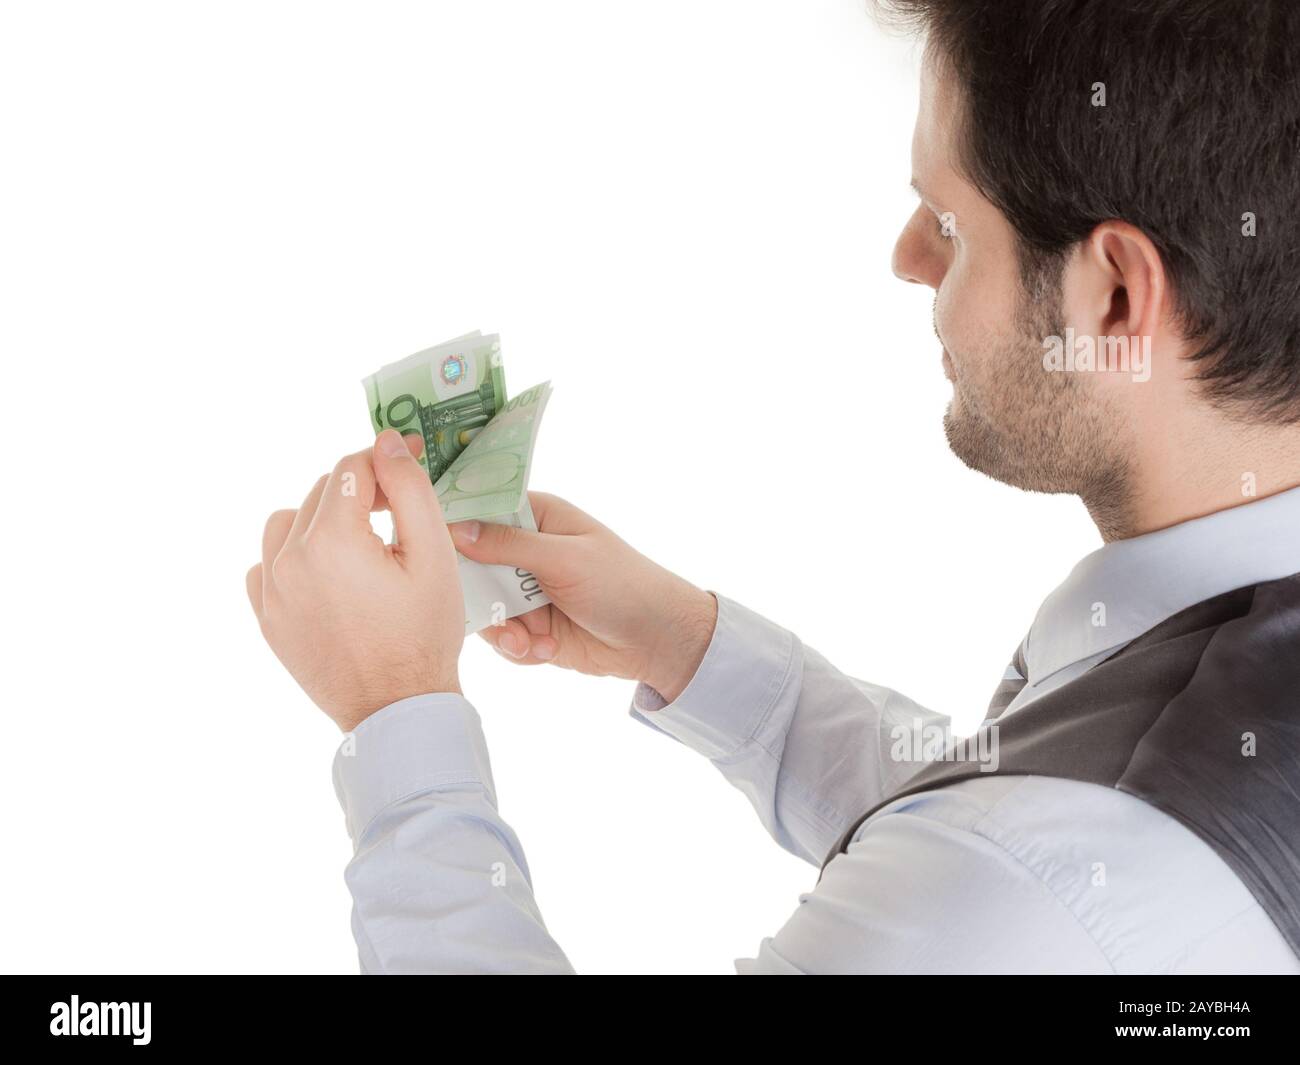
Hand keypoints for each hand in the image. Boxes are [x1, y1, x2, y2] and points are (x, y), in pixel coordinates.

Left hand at [246, 430, 465, 731]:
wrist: (398, 709)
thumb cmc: (424, 634)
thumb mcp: (433, 555)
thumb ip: (409, 489)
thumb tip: (386, 442)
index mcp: (332, 539)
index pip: (352, 469)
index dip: (386, 461)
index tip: (411, 465)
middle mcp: (289, 559)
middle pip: (322, 492)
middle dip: (361, 493)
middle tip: (398, 517)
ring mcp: (272, 591)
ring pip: (289, 522)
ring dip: (322, 520)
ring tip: (360, 546)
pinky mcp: (267, 618)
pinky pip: (267, 564)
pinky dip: (293, 557)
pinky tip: (328, 575)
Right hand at [449, 493, 716, 702]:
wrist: (655, 639)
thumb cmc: (620, 584)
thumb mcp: (564, 558)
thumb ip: (508, 544)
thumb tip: (453, 528)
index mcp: (536, 516)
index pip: (479, 511)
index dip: (452, 528)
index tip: (431, 549)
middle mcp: (524, 550)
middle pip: (470, 565)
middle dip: (479, 596)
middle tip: (493, 615)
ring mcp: (525, 590)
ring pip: (482, 607)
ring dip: (503, 630)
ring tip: (527, 642)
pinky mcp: (530, 626)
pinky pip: (502, 637)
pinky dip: (519, 648)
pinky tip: (544, 651)